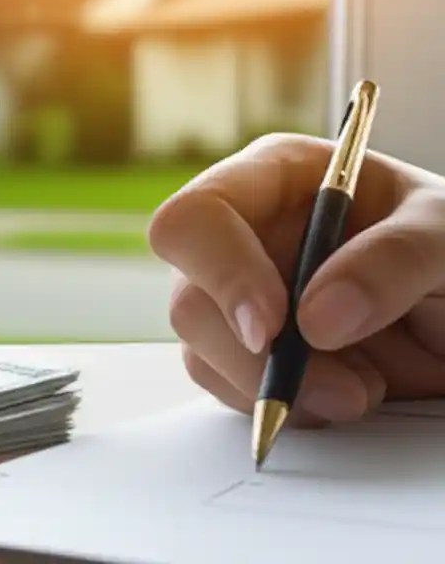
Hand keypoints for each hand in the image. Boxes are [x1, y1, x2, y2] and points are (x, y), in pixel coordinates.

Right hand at [149, 133, 444, 425]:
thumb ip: (394, 260)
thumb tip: (316, 319)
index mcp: (272, 178)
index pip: (196, 218)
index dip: (221, 272)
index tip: (275, 327)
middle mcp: (241, 234)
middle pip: (189, 300)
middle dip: (259, 358)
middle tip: (343, 387)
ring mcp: (237, 296)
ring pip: (203, 354)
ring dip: (280, 389)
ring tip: (364, 389)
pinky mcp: (248, 349)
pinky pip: (230, 389)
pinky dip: (286, 406)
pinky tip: (343, 393)